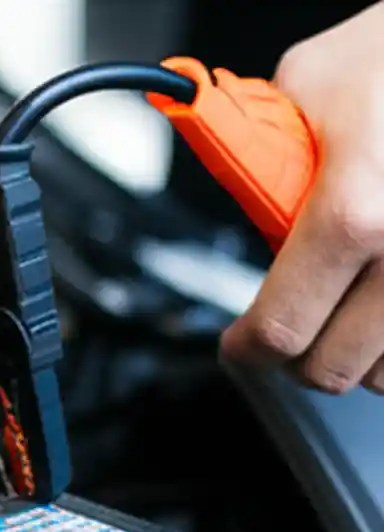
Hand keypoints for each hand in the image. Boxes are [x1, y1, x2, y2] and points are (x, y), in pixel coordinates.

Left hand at [221, 3, 383, 393]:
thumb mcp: (303, 88)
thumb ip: (259, 159)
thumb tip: (242, 204)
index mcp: (355, 207)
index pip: (281, 325)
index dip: (246, 347)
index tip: (239, 346)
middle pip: (334, 367)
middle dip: (297, 354)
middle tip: (289, 324)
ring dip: (359, 352)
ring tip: (345, 306)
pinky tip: (383, 303)